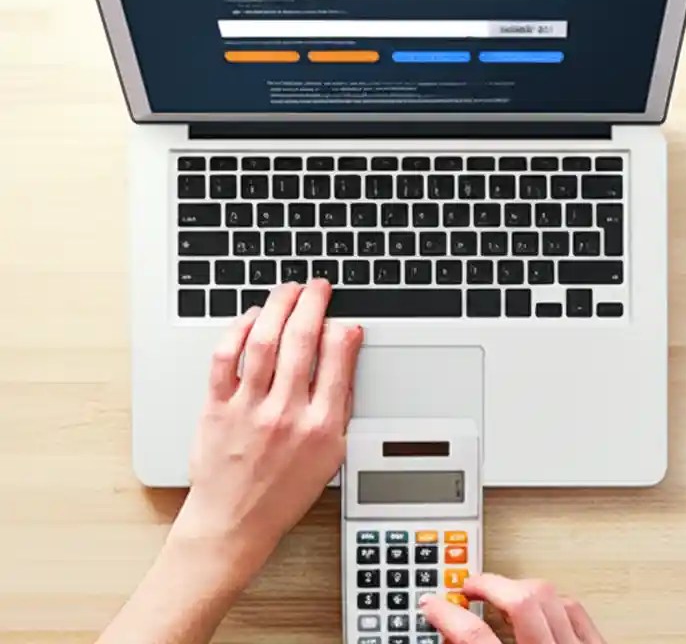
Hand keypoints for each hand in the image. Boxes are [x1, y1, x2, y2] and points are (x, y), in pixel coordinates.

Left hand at [170, 280, 363, 580]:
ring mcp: (248, 409)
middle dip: (312, 303)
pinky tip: (251, 318)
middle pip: (301, 340)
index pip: (337, 360)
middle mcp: (284, 413)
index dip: (343, 330)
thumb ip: (341, 402)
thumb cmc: (283, 491)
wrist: (235, 521)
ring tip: (287, 290)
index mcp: (320, 426)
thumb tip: (347, 354)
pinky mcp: (216, 408)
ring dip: (278, 307)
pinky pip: (225, 359)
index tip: (344, 317)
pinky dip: (238, 331)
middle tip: (317, 287)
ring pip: (264, 341)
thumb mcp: (331, 454)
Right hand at [420, 575, 604, 643]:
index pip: (475, 638)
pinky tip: (536, 604)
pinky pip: (574, 609)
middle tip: (468, 587)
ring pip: (549, 597)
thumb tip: (449, 631)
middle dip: (489, 585)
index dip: (446, 614)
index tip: (434, 604)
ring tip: (498, 593)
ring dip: (518, 588)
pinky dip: (551, 601)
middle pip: (521, 602)